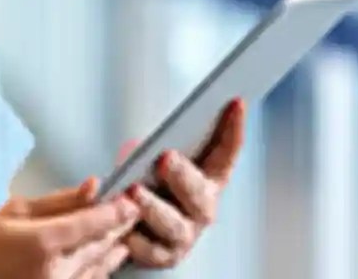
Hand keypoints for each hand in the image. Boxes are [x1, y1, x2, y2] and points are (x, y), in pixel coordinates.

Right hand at [0, 178, 139, 278]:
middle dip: (119, 227)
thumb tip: (94, 186)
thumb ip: (59, 200)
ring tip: (124, 231)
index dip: (116, 211)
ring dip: (115, 248)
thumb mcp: (17, 211)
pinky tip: (110, 255)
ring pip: (101, 267)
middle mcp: (57, 271)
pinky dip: (103, 268)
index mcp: (43, 243)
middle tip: (133, 210)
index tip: (130, 199)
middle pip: (101, 246)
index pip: (92, 224)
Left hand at [121, 98, 246, 268]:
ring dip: (154, 206)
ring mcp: (184, 235)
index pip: (225, 153)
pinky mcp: (162, 257)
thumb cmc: (141, 186)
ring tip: (134, 191)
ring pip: (174, 224)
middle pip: (200, 194)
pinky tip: (123, 229)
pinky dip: (136, 238)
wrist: (123, 229)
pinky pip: (150, 250)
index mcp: (205, 180)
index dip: (233, 129)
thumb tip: (135, 148)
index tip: (235, 101)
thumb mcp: (145, 162)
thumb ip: (147, 153)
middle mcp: (200, 209)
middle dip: (184, 174)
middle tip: (165, 157)